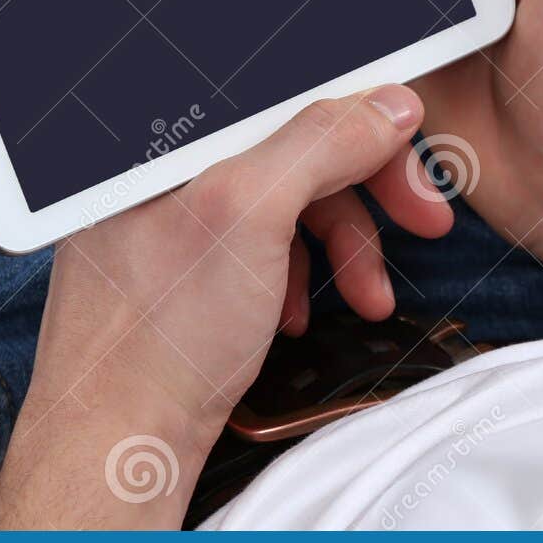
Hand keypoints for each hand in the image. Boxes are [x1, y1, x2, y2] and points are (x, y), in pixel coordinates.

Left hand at [0, 89, 450, 506]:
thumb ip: (320, 142)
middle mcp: (160, 164)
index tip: (409, 143)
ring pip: (287, 198)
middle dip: (365, 191)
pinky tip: (300, 314)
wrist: (117, 450)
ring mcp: (169, 218)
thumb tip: (386, 104)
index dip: (357, 115)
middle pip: (295, 143)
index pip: (284, 92)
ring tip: (366, 295)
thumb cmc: (155, 340)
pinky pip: (262, 244)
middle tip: (425, 220)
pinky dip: (300, 275)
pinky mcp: (181, 268)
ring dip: (344, 245)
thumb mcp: (249, 217)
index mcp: (162, 132)